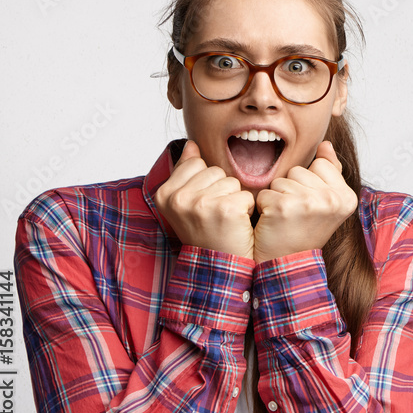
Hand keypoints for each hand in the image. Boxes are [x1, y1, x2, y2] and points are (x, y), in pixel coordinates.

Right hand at [153, 140, 255, 257]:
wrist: (217, 267)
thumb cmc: (205, 233)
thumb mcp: (187, 203)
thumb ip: (186, 171)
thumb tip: (191, 145)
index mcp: (165, 194)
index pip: (196, 163)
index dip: (206, 183)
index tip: (202, 206)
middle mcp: (179, 198)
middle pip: (215, 171)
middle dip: (222, 190)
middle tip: (216, 215)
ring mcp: (201, 204)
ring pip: (232, 182)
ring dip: (235, 199)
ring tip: (225, 220)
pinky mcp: (225, 210)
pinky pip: (246, 195)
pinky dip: (247, 210)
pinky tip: (237, 225)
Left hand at [252, 141, 357, 262]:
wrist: (288, 264)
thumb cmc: (305, 230)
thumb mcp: (326, 202)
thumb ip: (330, 171)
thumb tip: (326, 144)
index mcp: (347, 197)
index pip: (320, 165)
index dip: (310, 183)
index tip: (312, 207)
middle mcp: (332, 199)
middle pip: (299, 171)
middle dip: (292, 189)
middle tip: (297, 215)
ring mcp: (309, 203)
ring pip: (281, 180)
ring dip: (278, 197)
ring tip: (286, 219)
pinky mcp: (284, 207)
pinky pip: (266, 192)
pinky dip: (264, 206)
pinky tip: (274, 223)